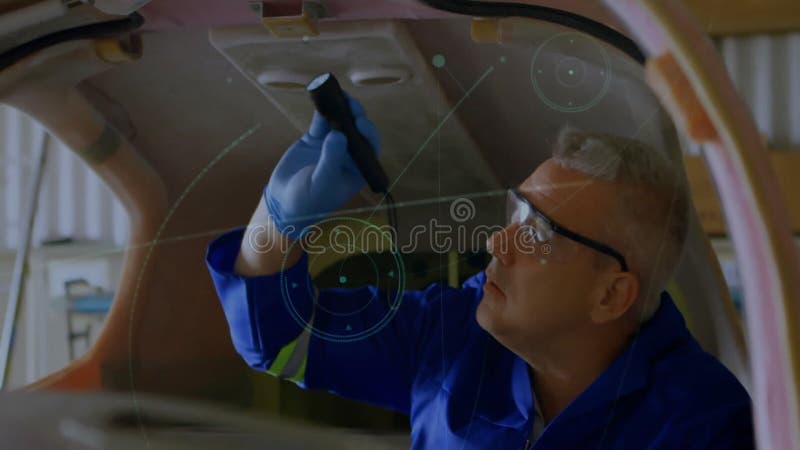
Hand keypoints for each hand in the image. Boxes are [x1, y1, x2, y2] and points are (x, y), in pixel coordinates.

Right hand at [264, 96, 380, 239]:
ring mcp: (331, 145)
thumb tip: (339, 135)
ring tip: (337, 94)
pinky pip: (321, 121)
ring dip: (340, 107)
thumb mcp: (321, 183)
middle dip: (355, 115)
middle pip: (357, 130)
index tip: (361, 122)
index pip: (370, 147)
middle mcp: (348, 155)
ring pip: (340, 122)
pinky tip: (322, 99)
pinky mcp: (315, 138)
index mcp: (357, 169)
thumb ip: (331, 160)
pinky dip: (322, 110)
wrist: (283, 202)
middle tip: (349, 102)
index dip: (369, 133)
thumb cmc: (308, 201)